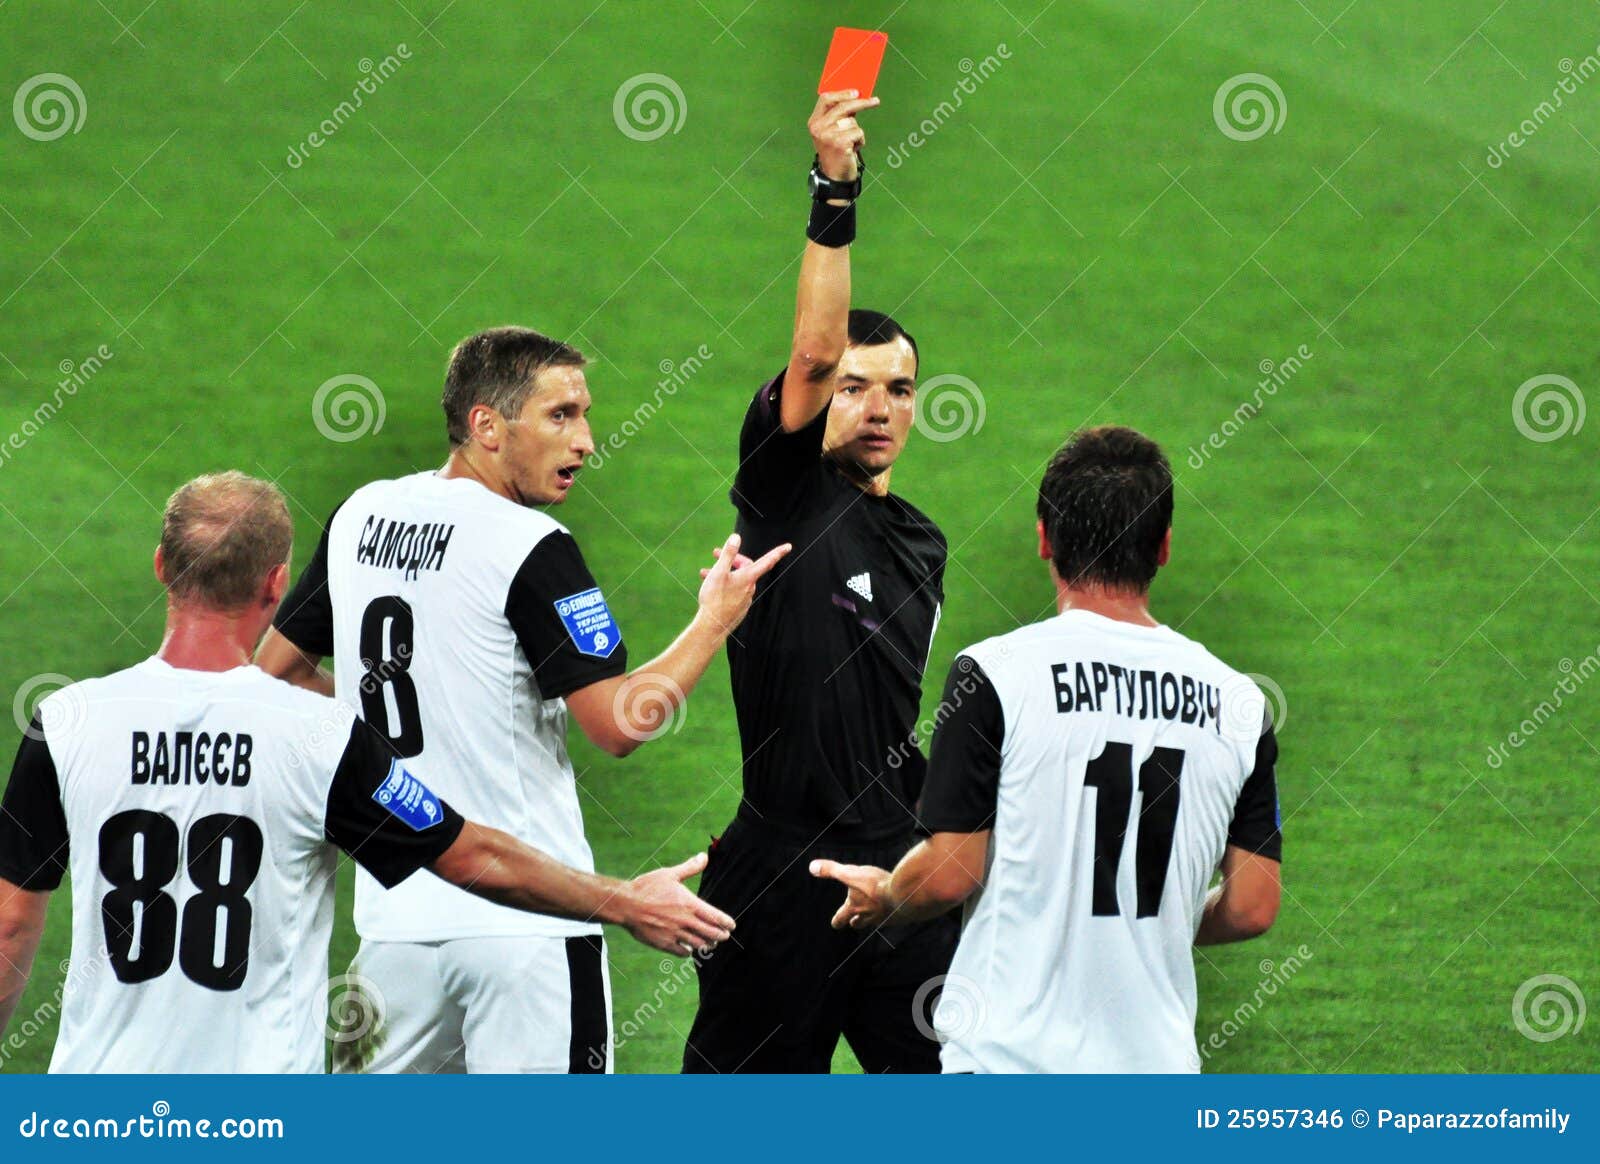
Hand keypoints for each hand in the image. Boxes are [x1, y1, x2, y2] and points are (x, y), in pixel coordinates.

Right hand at [621, 853, 735, 956]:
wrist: (626, 904)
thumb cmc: (647, 887)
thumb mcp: (670, 874)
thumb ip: (689, 868)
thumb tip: (704, 856)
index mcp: (690, 904)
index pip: (715, 917)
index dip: (726, 923)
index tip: (731, 926)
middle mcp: (685, 921)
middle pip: (711, 933)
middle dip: (720, 936)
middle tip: (724, 936)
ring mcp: (675, 934)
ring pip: (698, 945)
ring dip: (707, 945)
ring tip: (711, 944)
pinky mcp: (664, 944)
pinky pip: (682, 952)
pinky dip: (688, 952)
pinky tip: (689, 949)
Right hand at [695, 533, 790, 633]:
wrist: (712, 627)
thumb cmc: (714, 598)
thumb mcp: (719, 572)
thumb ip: (728, 554)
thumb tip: (736, 537)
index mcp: (748, 578)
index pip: (767, 561)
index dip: (777, 552)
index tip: (788, 546)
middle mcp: (750, 588)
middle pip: (746, 568)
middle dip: (732, 559)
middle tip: (715, 554)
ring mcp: (745, 600)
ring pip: (737, 580)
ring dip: (724, 573)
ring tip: (704, 573)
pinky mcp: (739, 608)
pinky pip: (734, 592)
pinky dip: (724, 586)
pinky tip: (711, 588)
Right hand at [809, 89, 878, 182]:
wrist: (834, 177)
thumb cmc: (835, 153)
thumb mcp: (831, 132)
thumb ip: (838, 116)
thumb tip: (855, 97)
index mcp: (814, 122)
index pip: (826, 99)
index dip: (842, 93)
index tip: (856, 92)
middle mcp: (819, 128)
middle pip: (843, 107)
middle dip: (861, 103)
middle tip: (875, 101)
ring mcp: (828, 136)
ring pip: (853, 122)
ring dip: (857, 132)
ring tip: (850, 143)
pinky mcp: (840, 144)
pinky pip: (858, 133)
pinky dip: (860, 141)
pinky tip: (852, 150)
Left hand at [809, 859, 892, 928]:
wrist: (903, 893)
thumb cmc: (875, 884)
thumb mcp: (850, 873)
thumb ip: (831, 870)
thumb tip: (811, 867)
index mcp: (855, 908)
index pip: (841, 918)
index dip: (837, 920)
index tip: (835, 923)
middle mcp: (869, 917)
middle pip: (858, 923)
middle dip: (855, 921)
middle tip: (853, 921)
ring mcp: (885, 918)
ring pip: (876, 920)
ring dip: (873, 916)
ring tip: (875, 911)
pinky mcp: (900, 916)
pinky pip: (894, 915)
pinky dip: (892, 910)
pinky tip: (897, 904)